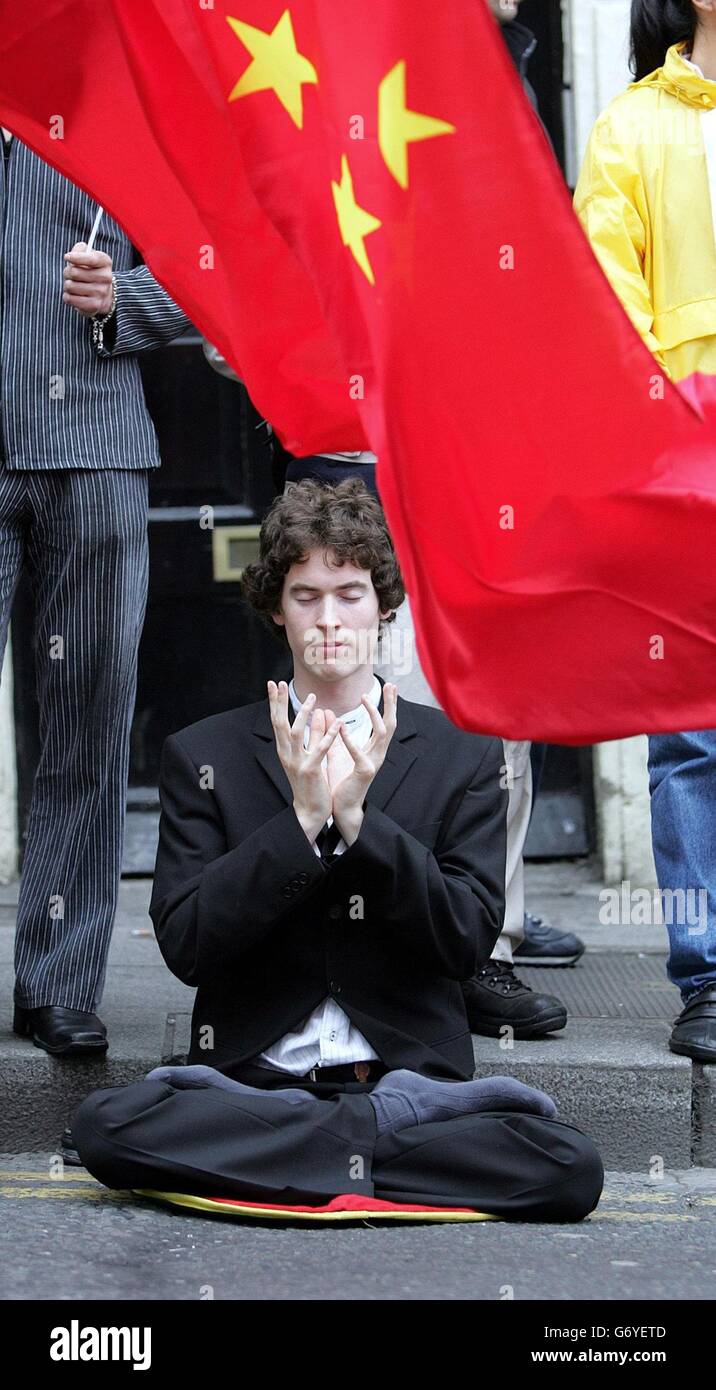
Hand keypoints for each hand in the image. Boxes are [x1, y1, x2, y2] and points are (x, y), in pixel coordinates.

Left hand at [63, 242, 113, 316]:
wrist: (104, 294)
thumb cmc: (90, 270)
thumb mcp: (87, 255)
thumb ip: (79, 250)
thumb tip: (70, 256)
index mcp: (105, 262)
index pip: (90, 259)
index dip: (76, 257)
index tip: (67, 257)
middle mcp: (106, 277)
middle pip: (74, 272)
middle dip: (67, 272)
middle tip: (71, 274)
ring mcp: (101, 292)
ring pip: (70, 286)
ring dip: (67, 285)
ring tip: (74, 285)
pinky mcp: (94, 305)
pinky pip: (70, 299)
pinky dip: (67, 296)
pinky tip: (74, 295)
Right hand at [267, 679, 341, 843]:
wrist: (309, 810)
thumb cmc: (310, 782)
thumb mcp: (308, 754)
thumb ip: (313, 734)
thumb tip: (317, 713)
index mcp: (285, 750)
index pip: (277, 722)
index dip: (275, 703)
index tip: (273, 684)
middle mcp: (286, 754)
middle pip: (279, 724)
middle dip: (279, 703)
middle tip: (278, 683)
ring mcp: (297, 763)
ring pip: (297, 734)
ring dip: (304, 714)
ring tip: (312, 697)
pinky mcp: (310, 771)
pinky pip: (320, 750)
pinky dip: (328, 736)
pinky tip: (338, 723)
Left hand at [330, 684, 397, 844]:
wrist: (342, 806)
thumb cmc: (342, 780)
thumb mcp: (337, 751)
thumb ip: (334, 733)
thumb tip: (327, 712)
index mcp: (374, 749)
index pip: (385, 722)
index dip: (387, 704)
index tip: (389, 685)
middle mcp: (378, 753)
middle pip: (390, 724)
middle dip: (391, 704)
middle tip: (392, 685)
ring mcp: (373, 762)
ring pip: (381, 734)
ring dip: (374, 714)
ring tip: (365, 699)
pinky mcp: (363, 772)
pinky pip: (359, 753)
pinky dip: (351, 739)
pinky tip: (343, 727)